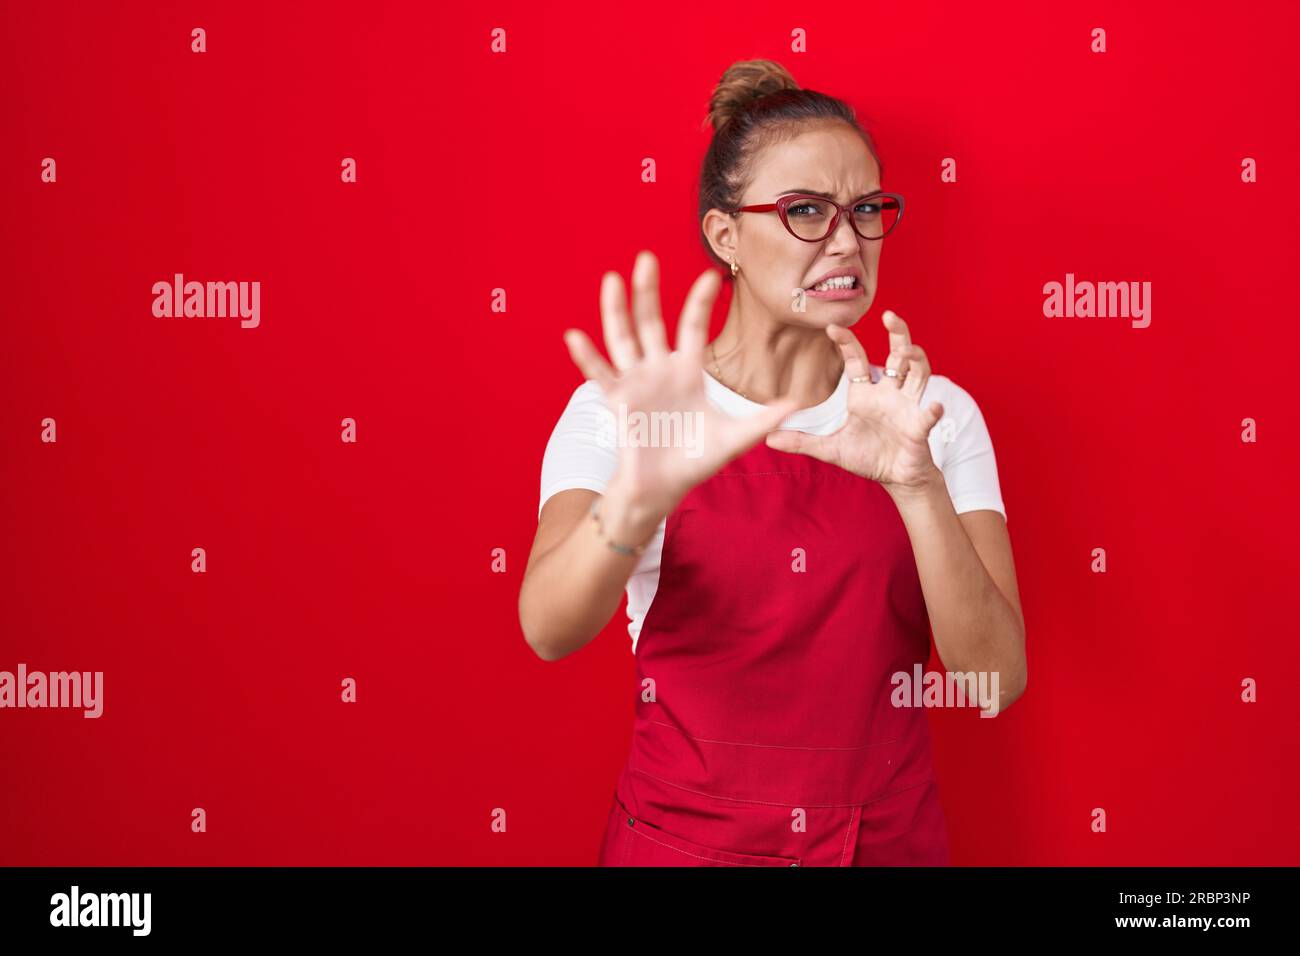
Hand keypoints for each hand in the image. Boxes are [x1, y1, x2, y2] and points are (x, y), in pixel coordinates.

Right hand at [563, 251, 799, 522]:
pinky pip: (600, 375)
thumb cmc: (696, 459)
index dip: (700, 302)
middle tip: (646, 257)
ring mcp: (635, 381)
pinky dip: (588, 357)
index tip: (711, 275)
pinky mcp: (617, 400)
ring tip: (611, 280)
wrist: (664, 487)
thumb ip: (762, 420)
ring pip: (623, 338)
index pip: (693, 327)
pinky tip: (575, 336)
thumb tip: (796, 405)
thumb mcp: (734, 438)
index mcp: (687, 371)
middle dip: (649, 291)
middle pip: (652, 321)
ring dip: (616, 310)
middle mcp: (659, 369)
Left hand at [765, 310, 943, 492]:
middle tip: (889, 315)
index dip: (846, 342)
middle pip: (898, 355)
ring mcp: (907, 407)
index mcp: (865, 394)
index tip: (832, 326)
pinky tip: (934, 407)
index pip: (856, 360)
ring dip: (916, 360)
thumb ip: (801, 442)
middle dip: (898, 334)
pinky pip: (928, 416)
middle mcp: (889, 394)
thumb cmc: (867, 457)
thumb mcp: (829, 449)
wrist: (895, 478)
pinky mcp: (919, 428)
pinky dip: (933, 411)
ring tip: (907, 352)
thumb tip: (768, 439)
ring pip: (919, 374)